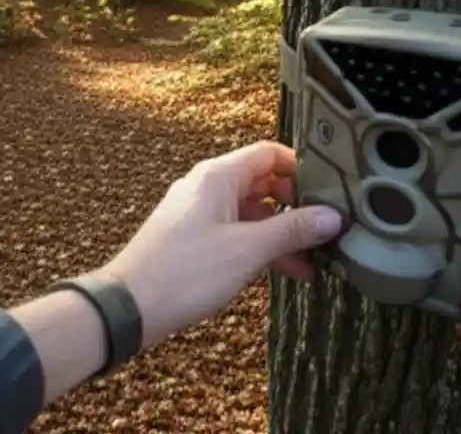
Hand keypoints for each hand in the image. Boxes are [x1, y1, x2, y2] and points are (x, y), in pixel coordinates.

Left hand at [100, 141, 342, 347]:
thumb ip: (292, 230)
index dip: (302, 168)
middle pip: (263, 182)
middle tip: (327, 228)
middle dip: (297, 205)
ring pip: (251, 212)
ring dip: (281, 233)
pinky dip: (260, 247)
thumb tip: (331, 216)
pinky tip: (286, 271)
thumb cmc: (183, 273)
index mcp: (217, 176)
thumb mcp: (248, 250)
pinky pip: (236, 233)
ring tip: (315, 260)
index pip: (269, 152)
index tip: (330, 191)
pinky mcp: (193, 239)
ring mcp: (198, 213)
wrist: (130, 308)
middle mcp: (206, 187)